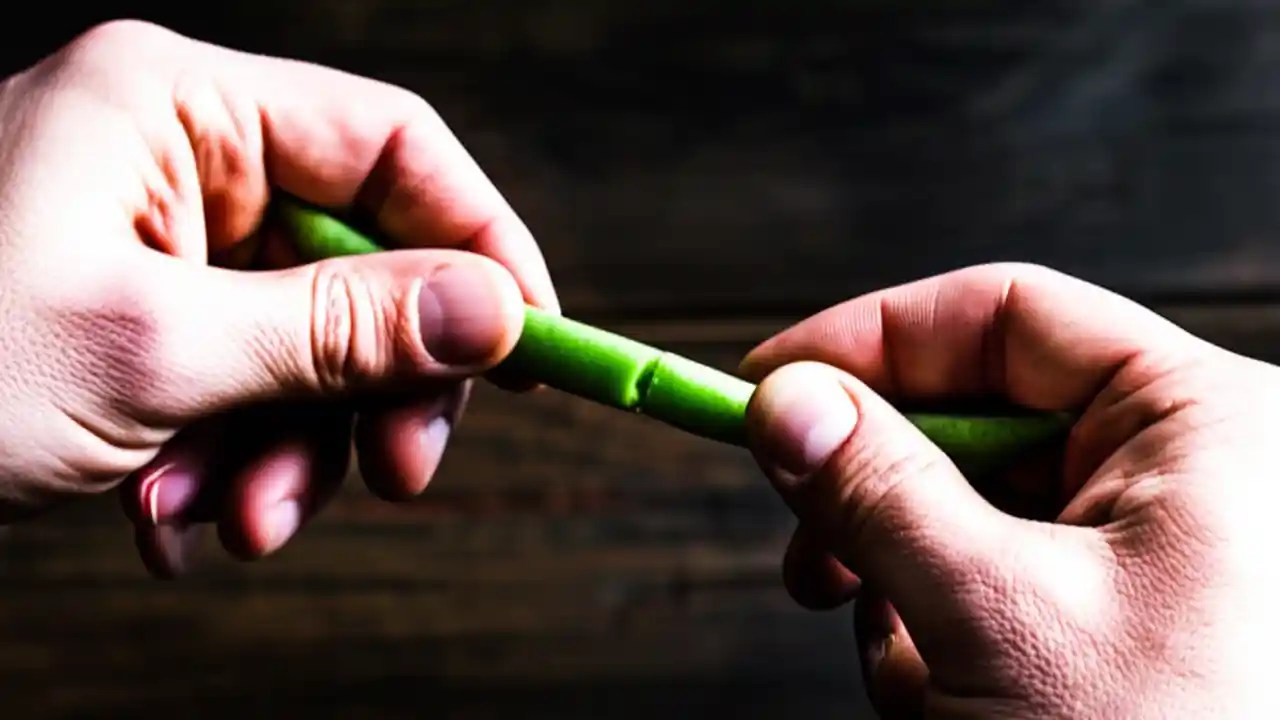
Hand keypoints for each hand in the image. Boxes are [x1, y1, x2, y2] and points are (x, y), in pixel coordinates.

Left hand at [0, 21, 557, 576]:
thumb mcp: (156, 353)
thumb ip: (341, 331)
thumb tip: (498, 316)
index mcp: (177, 110)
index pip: (396, 147)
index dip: (483, 246)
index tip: (534, 346)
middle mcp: (176, 165)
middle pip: (362, 262)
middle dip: (374, 389)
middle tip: (398, 476)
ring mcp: (155, 248)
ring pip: (303, 347)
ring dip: (291, 454)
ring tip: (233, 524)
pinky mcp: (135, 323)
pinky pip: (239, 389)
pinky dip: (227, 469)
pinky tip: (168, 519)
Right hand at [741, 263, 1279, 717]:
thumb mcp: (1000, 612)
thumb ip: (881, 490)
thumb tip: (787, 401)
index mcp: (1200, 427)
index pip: (1007, 317)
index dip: (874, 338)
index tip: (770, 383)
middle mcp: (1177, 478)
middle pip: (973, 421)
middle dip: (878, 496)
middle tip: (809, 543)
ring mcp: (1139, 559)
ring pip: (960, 517)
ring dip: (903, 592)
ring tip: (914, 672)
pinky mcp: (1099, 626)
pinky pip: (978, 590)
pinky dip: (935, 643)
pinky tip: (946, 705)